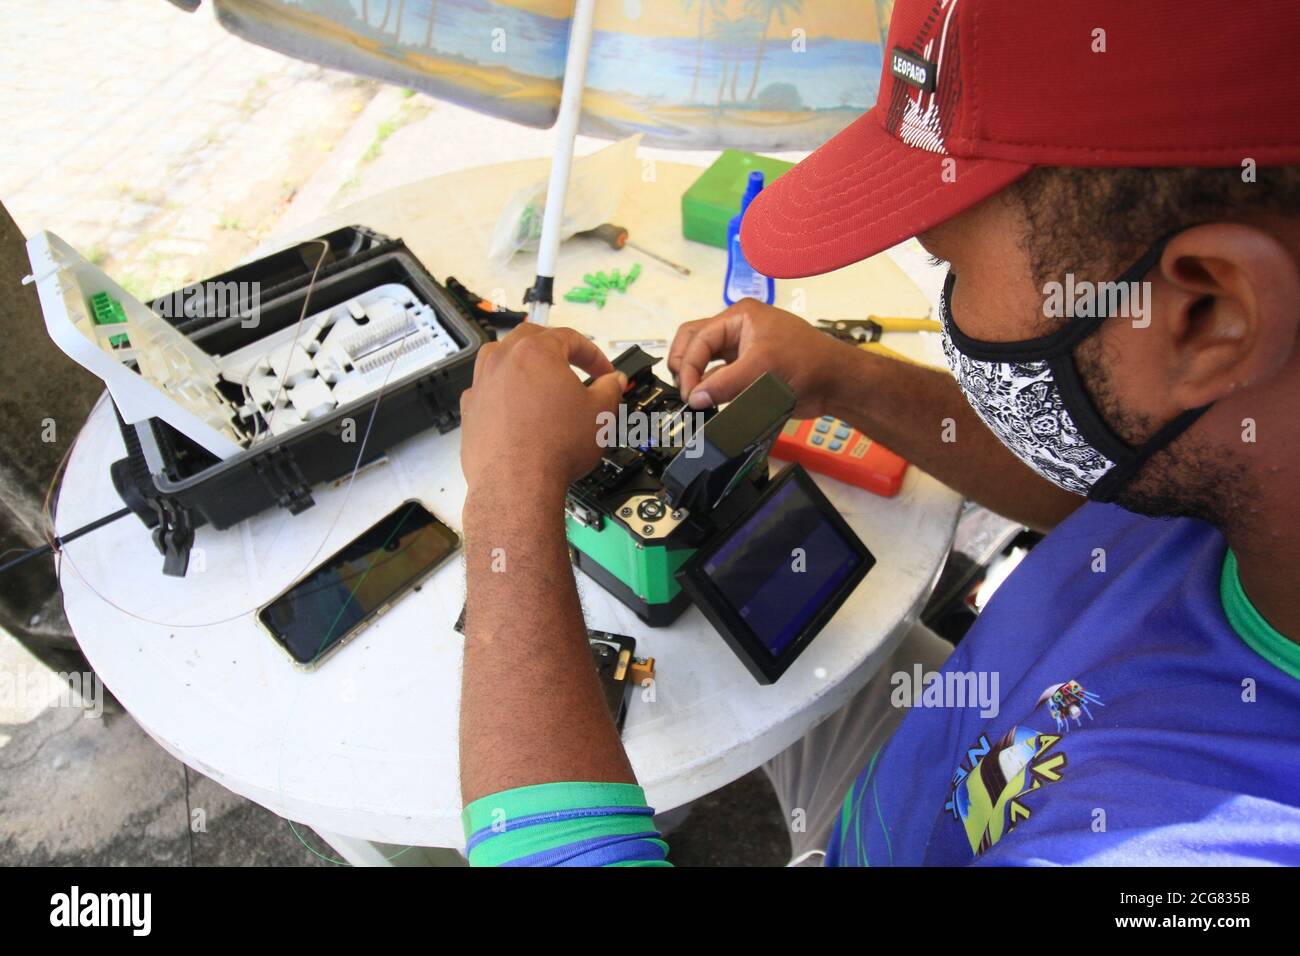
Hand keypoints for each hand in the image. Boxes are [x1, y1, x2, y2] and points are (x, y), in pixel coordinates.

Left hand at [459, 324, 625, 500]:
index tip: (603, 371)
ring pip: (501, 358)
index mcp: (536, 352)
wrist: (517, 484)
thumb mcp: (599, 414)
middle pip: (530, 339)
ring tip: (540, 381)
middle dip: (555, 349)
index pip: (570, 338)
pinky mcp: (471, 410)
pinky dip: (503, 392)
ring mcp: (482, 384)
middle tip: (572, 365)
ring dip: (523, 364)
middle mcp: (503, 360)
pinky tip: (518, 409)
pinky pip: (487, 389)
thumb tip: (613, 382)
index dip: (593, 354)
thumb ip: (609, 389)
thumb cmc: (554, 448)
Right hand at [667, 298, 850, 417]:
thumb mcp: (762, 369)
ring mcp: (741, 351)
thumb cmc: (806, 363)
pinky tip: (709, 403)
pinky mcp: (746, 371)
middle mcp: (736, 330)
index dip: (689, 366)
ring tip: (694, 400)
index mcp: (739, 317)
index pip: (698, 337)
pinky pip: (719, 377)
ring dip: (696, 378)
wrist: (836, 382)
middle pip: (694, 342)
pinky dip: (711, 389)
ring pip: (705, 360)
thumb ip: (724, 384)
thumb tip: (694, 399)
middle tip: (686, 392)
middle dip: (685, 366)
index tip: (690, 394)